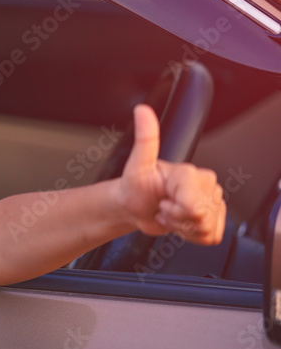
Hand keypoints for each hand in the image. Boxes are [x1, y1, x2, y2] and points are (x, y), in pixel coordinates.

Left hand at [115, 104, 225, 244]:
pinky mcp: (214, 219)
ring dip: (184, 228)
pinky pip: (211, 237)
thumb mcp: (137, 163)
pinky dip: (192, 236)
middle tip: (164, 206)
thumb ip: (145, 138)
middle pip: (202, 218)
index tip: (163, 200)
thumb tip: (142, 110)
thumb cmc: (135, 186)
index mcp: (191, 173)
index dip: (175, 210)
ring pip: (207, 229)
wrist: (134, 206)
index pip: (194, 206)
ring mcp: (213, 202)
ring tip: (170, 213)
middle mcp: (207, 185)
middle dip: (178, 219)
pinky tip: (180, 222)